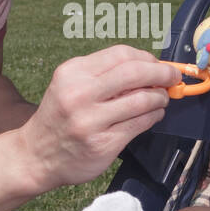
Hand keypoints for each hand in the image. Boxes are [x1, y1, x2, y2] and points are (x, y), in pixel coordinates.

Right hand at [17, 46, 181, 189]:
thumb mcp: (70, 85)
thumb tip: (150, 67)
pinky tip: (154, 114)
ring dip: (160, 97)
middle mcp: (79, 94)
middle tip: (173, 77)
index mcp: (72, 73)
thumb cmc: (60, 117)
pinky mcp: (103, 144)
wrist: (36, 156)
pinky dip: (154, 116)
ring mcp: (91, 121)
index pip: (121, 54)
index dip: (147, 58)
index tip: (157, 64)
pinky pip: (141, 123)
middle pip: (135, 72)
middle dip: (162, 73)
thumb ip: (104, 74)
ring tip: (161, 99)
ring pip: (143, 99)